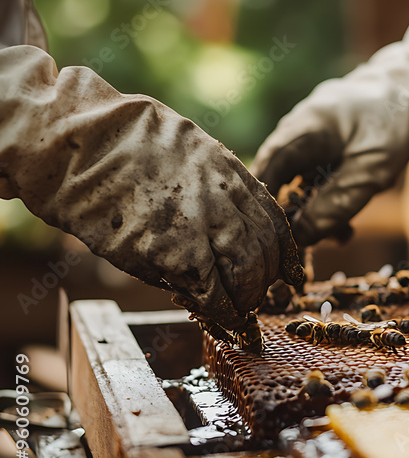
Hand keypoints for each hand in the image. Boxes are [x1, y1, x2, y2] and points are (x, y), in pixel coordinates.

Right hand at [0, 46, 304, 336]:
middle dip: (264, 280)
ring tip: (238, 311)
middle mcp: (224, 196)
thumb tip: (221, 229)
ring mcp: (202, 223)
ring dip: (245, 299)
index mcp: (228, 170)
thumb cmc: (112, 142)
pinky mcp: (173, 251)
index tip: (288, 272)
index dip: (284, 253)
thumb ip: (209, 187)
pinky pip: (212, 292)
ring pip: (247, 273)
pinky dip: (219, 311)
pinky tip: (217, 318)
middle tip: (255, 297)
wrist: (72, 140)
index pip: (275, 220)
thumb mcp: (181, 150)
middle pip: (265, 251)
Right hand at [251, 88, 408, 247]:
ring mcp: (310, 134)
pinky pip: (317, 174)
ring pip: (301, 181)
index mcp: (301, 129)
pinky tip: (350, 216)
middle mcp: (297, 129)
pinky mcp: (325, 141)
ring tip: (345, 235)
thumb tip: (302, 238)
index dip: (269, 211)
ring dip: (320, 210)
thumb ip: (336, 204)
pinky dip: (331, 195)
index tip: (284, 243)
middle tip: (323, 242)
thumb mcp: (371, 171)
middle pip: (281, 181)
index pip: (266, 175)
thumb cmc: (395, 123)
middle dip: (300, 217)